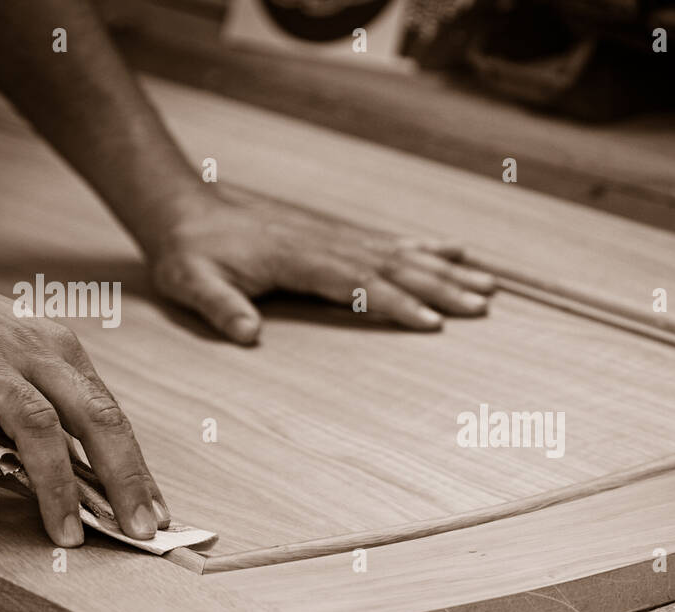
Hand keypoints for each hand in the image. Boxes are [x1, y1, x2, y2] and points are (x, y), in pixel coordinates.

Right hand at [0, 235, 167, 547]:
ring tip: (66, 534)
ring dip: (57, 486)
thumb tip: (78, 476)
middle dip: (122, 478)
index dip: (137, 467)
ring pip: (36, 426)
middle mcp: (28, 350)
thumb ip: (42, 407)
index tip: (156, 512)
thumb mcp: (11, 355)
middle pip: (93, 417)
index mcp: (56, 349)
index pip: (110, 415)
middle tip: (137, 529)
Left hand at [145, 195, 496, 343]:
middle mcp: (328, 245)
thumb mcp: (193, 284)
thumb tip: (247, 334)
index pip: (359, 284)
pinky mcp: (338, 239)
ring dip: (447, 270)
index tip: (433, 323)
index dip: (398, 304)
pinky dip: (427, 247)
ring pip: (402, 254)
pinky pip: (391, 243)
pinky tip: (455, 251)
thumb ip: (221, 308)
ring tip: (488, 284)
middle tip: (482, 306)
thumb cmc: (191, 256)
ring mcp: (337, 239)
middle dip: (442, 287)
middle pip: (396, 267)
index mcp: (300, 260)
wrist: (186, 213)